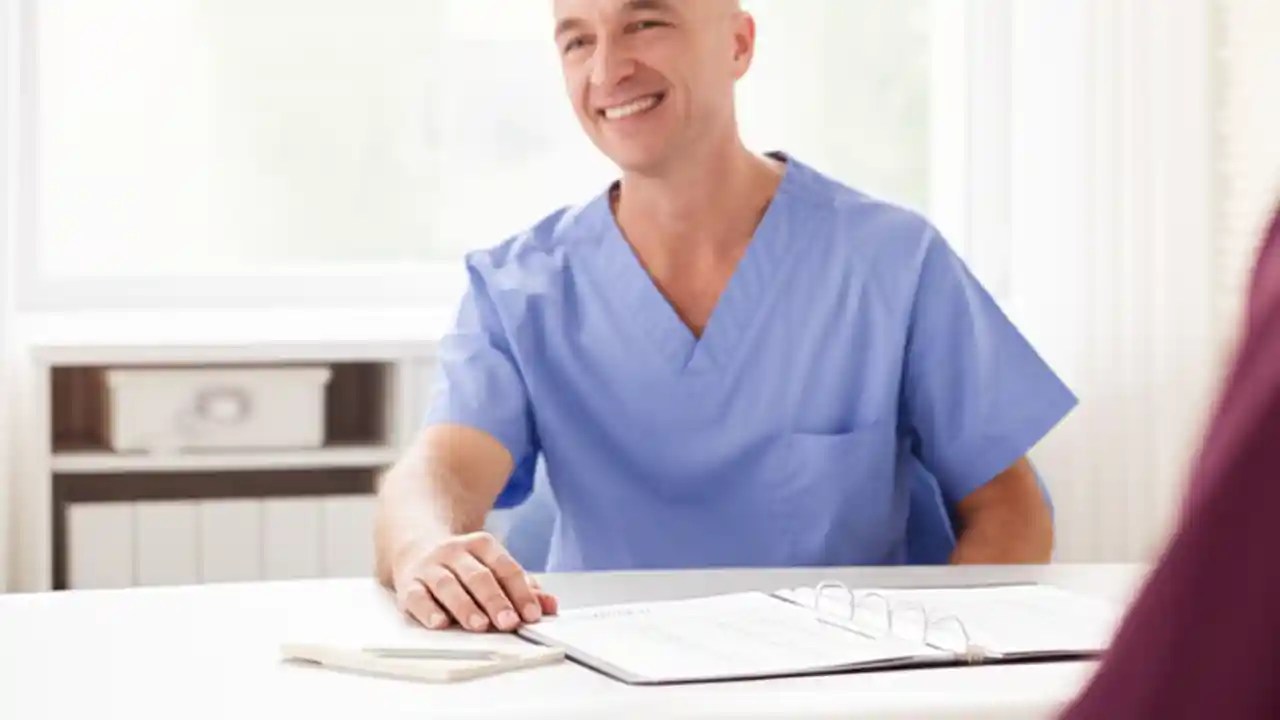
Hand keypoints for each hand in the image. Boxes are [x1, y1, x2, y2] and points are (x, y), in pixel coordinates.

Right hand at [391, 531, 558, 631]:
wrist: (416, 546)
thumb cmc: (463, 566)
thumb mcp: (493, 568)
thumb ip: (523, 588)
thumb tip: (551, 605)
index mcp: (481, 545)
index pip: (505, 567)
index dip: (521, 592)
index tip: (532, 614)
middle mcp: (455, 553)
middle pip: (478, 576)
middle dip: (495, 600)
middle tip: (509, 623)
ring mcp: (431, 567)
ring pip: (448, 585)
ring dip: (465, 606)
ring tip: (479, 625)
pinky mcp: (408, 584)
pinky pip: (416, 596)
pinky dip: (427, 611)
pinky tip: (439, 623)